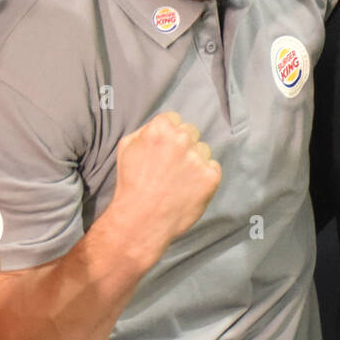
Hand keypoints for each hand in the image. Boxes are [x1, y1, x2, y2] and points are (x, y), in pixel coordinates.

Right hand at [106, 112, 221, 262]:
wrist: (141, 219)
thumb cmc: (131, 184)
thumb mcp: (126, 148)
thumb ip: (145, 131)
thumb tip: (163, 126)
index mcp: (160, 129)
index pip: (174, 120)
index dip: (168, 135)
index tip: (164, 148)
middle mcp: (181, 140)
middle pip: (190, 132)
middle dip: (183, 145)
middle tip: (172, 165)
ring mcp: (198, 158)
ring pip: (203, 150)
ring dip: (195, 161)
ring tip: (179, 180)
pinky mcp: (211, 177)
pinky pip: (213, 168)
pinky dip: (205, 177)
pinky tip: (189, 188)